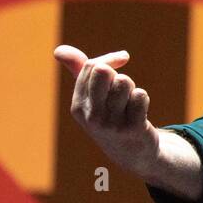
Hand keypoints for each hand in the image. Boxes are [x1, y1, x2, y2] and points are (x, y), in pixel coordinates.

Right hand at [54, 45, 159, 177]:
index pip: (91, 66)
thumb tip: (58, 50)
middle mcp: (91, 116)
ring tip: (130, 105)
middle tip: (123, 90)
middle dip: (117, 74)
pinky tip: (139, 113)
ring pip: (124, 82)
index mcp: (78, 106)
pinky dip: (143, 98)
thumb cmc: (111, 117)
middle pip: (102, 71)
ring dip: (132, 88)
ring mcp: (111, 124)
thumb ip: (78, 70)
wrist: (133, 153)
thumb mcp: (92, 97)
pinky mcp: (132, 128)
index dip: (110, 61)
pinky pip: (140, 95)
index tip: (122, 61)